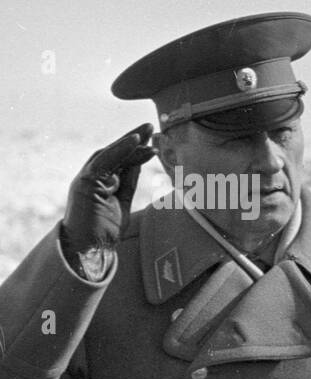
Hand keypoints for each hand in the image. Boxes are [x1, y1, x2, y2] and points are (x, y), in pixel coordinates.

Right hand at [63, 123, 154, 250]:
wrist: (86, 249)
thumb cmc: (103, 231)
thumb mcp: (122, 201)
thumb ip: (128, 182)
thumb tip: (139, 162)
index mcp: (100, 181)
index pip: (120, 160)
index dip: (136, 149)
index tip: (153, 139)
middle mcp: (92, 177)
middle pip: (115, 152)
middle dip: (133, 138)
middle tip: (151, 125)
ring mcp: (87, 178)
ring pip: (111, 153)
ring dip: (130, 140)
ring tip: (148, 130)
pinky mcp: (85, 182)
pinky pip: (105, 161)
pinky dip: (120, 149)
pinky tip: (135, 140)